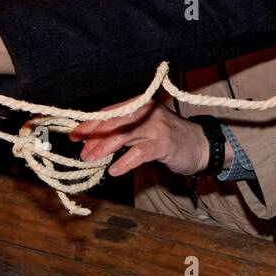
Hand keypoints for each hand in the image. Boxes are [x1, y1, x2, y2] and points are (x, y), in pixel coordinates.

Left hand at [69, 102, 212, 177]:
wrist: (200, 144)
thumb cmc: (167, 137)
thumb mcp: (144, 128)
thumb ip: (122, 130)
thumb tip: (91, 139)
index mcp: (139, 104)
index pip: (110, 111)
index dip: (91, 123)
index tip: (75, 134)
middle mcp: (147, 111)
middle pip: (114, 121)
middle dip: (94, 135)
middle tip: (81, 149)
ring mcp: (157, 127)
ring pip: (124, 135)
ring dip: (104, 148)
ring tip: (91, 159)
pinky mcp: (164, 145)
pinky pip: (139, 153)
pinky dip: (125, 162)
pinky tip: (114, 170)